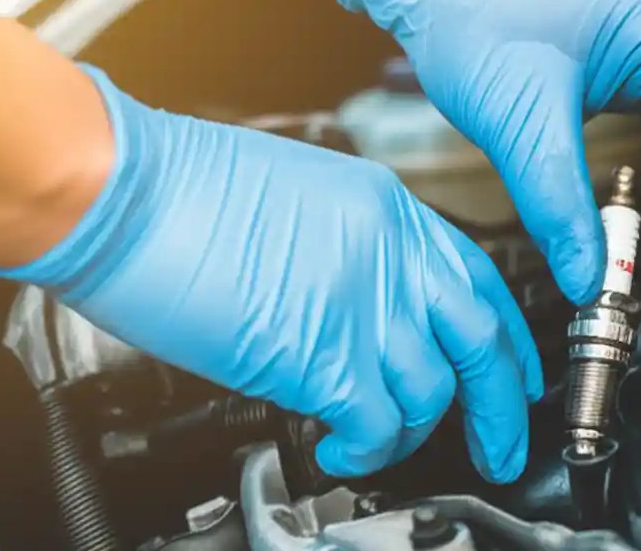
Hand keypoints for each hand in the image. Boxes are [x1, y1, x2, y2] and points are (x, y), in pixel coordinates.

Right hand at [0, 66, 542, 481]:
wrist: (123, 191)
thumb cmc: (182, 189)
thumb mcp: (301, 195)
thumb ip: (352, 249)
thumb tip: (363, 305)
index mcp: (389, 210)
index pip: (479, 280)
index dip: (509, 338)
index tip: (517, 375)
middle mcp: (390, 256)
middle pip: (481, 342)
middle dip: (501, 407)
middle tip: (504, 444)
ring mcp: (363, 305)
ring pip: (432, 393)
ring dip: (413, 433)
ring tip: (379, 442)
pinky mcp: (323, 356)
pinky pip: (378, 424)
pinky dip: (368, 451)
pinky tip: (341, 447)